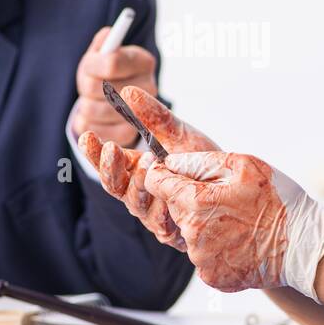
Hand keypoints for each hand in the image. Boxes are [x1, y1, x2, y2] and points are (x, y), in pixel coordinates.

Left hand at [71, 26, 158, 147]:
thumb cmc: (102, 72)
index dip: (93, 65)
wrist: (108, 102)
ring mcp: (141, 115)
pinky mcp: (127, 136)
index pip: (112, 63)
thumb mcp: (101, 52)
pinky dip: (84, 120)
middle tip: (89, 84)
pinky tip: (93, 116)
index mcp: (145, 61)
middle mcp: (150, 88)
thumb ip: (104, 42)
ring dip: (84, 104)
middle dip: (87, 86)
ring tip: (91, 100)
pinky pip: (92, 128)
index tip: (88, 65)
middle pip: (100, 88)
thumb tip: (109, 34)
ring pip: (93, 109)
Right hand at [77, 85, 218, 249]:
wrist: (236, 189)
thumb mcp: (178, 133)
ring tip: (149, 161)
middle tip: (113, 148)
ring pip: (138, 205)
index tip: (87, 136)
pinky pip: (164, 224)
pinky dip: (164, 208)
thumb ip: (153, 116)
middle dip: (111, 168)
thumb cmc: (202, 162)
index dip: (94, 153)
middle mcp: (139, 195)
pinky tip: (169, 193)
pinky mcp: (175, 233)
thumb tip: (127, 91)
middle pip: (115, 186)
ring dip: (140, 184)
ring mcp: (155, 216)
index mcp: (134, 171)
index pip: (107, 164)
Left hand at [143, 151, 323, 300]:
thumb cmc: (278, 200)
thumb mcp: (242, 165)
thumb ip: (199, 161)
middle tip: (226, 200)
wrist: (305, 245)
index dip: (165, 173)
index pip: (157, 183)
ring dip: (206, 225)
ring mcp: (202, 260)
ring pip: (190, 233)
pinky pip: (204, 256)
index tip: (177, 173)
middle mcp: (192, 234)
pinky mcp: (212, 277)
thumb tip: (169, 162)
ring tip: (238, 222)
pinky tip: (239, 241)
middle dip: (191, 200)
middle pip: (174, 209)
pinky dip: (217, 248)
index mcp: (196, 202)